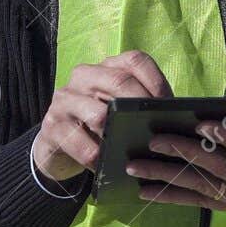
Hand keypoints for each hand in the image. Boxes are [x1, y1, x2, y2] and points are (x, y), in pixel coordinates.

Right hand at [31, 50, 171, 182]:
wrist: (56, 145)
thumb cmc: (99, 126)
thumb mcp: (118, 110)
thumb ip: (139, 107)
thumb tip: (174, 117)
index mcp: (106, 68)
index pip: (135, 60)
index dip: (156, 80)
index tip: (168, 105)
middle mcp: (84, 76)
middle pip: (119, 81)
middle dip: (141, 105)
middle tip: (154, 130)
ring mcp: (65, 100)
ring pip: (98, 114)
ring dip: (117, 136)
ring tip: (129, 151)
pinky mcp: (52, 126)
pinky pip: (81, 144)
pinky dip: (97, 157)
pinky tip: (105, 166)